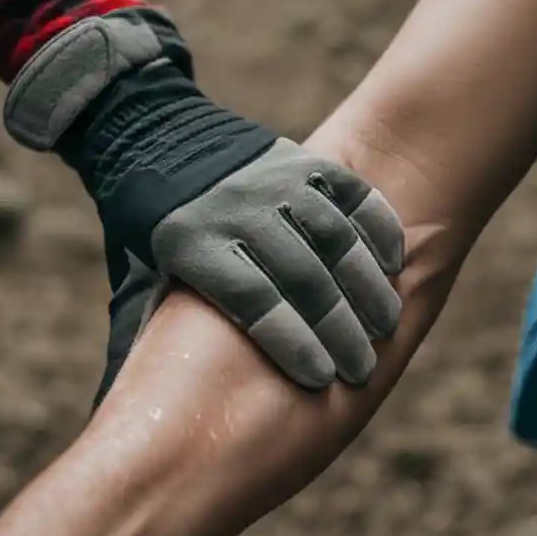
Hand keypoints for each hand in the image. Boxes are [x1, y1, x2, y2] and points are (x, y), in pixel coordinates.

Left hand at [5, 8, 403, 393]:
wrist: (152, 132)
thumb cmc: (149, 223)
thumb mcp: (142, 272)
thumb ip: (158, 329)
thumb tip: (153, 403)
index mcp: (194, 245)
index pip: (254, 301)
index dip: (291, 343)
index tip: (320, 379)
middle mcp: (237, 211)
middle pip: (302, 275)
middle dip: (338, 328)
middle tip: (361, 367)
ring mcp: (271, 180)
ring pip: (333, 236)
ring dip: (366, 283)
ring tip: (386, 324)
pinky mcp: (298, 159)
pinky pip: (349, 193)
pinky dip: (376, 227)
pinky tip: (395, 263)